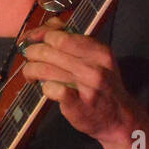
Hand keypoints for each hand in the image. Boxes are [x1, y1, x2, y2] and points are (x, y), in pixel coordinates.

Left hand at [20, 16, 129, 142]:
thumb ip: (75, 44)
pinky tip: (45, 88)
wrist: (119, 119)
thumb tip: (46, 30)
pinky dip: (44, 87)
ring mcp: (87, 87)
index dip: (42, 36)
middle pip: (51, 50)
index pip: (62, 36)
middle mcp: (95, 68)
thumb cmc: (103, 88)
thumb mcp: (98, 61)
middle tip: (29, 57)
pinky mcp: (77, 105)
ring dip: (31, 70)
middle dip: (33, 52)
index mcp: (100, 52)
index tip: (33, 40)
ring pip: (46, 69)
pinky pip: (51, 89)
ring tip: (31, 74)